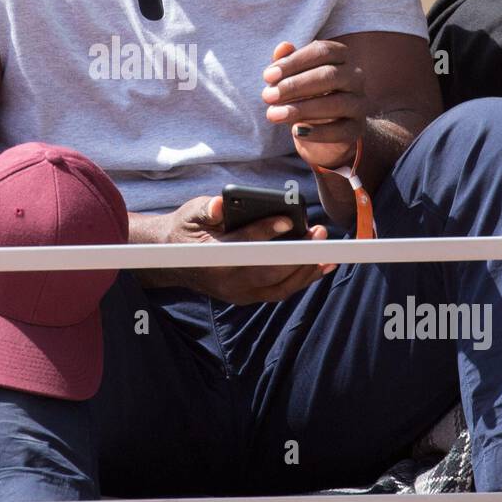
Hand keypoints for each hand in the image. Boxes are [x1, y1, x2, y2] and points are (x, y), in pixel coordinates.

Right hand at [158, 193, 334, 304]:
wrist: (174, 259)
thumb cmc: (187, 229)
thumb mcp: (191, 212)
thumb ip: (207, 208)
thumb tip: (220, 205)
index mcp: (211, 257)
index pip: (243, 246)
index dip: (266, 233)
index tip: (288, 221)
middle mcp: (227, 281)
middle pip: (269, 272)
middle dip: (298, 253)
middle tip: (318, 232)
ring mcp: (238, 293)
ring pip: (280, 286)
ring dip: (306, 269)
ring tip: (327, 251)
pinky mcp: (248, 296)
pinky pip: (280, 290)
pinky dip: (301, 278)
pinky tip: (319, 264)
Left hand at [261, 39, 368, 171]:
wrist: (320, 132)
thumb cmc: (304, 96)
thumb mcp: (291, 78)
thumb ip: (287, 63)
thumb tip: (282, 47)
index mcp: (341, 58)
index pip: (322, 51)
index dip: (294, 62)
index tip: (268, 76)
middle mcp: (355, 77)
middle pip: (329, 75)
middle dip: (294, 86)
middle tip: (267, 96)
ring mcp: (359, 104)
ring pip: (336, 103)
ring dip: (301, 109)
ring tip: (273, 115)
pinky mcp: (356, 129)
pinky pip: (340, 130)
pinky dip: (317, 132)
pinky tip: (295, 131)